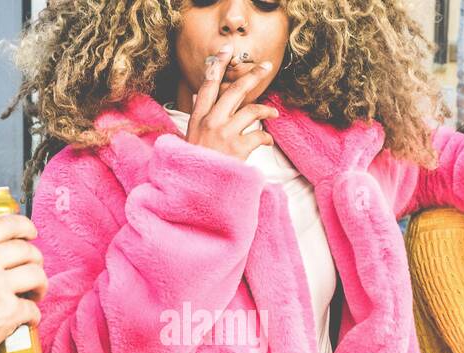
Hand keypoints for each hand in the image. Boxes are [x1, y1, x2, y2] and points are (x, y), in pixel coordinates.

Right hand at [0, 214, 46, 352]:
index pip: (6, 224)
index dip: (25, 227)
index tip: (31, 233)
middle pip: (27, 250)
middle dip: (35, 261)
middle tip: (31, 273)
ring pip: (37, 275)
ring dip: (40, 286)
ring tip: (33, 295)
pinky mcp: (8, 311)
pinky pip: (34, 309)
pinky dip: (33, 316)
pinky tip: (26, 320)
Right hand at [186, 45, 279, 160]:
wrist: (195, 190)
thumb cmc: (194, 165)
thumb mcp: (190, 139)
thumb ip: (200, 118)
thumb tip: (201, 97)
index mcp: (198, 118)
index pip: (208, 85)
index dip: (218, 65)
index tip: (226, 50)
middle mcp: (211, 122)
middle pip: (235, 90)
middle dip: (253, 76)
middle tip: (266, 66)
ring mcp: (224, 134)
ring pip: (252, 110)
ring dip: (267, 111)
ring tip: (273, 114)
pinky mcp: (238, 148)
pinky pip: (259, 135)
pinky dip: (266, 139)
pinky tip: (266, 142)